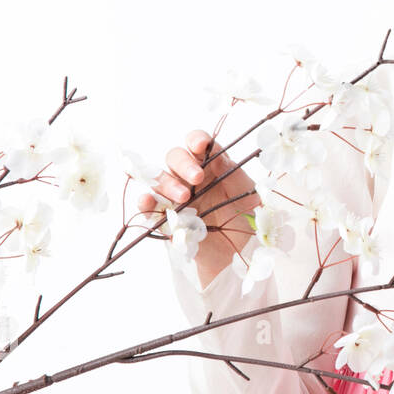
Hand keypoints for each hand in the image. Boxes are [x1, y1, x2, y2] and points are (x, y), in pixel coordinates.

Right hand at [135, 129, 258, 234]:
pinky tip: (148, 202)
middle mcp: (190, 178)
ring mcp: (175, 197)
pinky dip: (145, 202)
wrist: (238, 253)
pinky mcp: (166, 218)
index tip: (201, 145)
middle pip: (174, 157)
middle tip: (198, 177)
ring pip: (159, 179)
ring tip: (185, 197)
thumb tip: (217, 156)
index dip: (196, 139)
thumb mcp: (248, 194)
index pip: (198, 143)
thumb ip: (234, 174)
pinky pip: (149, 207)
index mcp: (211, 165)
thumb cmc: (245, 218)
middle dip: (183, 163)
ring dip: (167, 183)